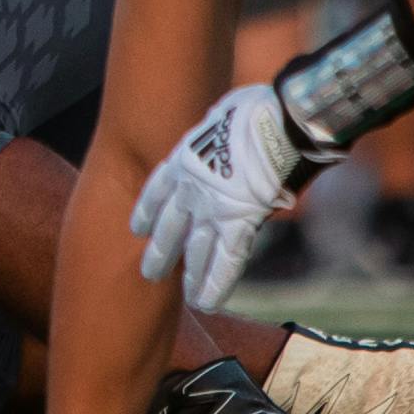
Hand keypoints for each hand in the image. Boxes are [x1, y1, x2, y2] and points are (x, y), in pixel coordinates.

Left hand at [130, 78, 316, 313]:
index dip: (147, 211)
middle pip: (169, 228)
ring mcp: (213, 208)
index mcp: (183, 160)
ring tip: (185, 297)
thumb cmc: (255, 110)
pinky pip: (226, 260)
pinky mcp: (239, 222)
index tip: (138, 228)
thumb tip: (228, 129)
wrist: (276, 120)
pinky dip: (216, 283)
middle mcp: (191, 188)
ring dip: (191, 276)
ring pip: (196, 250)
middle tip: (149, 273)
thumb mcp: (220, 117)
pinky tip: (207, 302)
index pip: (156, 191)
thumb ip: (218, 133)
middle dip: (160, 252)